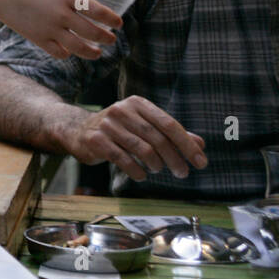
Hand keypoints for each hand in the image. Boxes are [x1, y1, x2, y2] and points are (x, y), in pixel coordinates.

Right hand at [0, 0, 122, 59]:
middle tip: (111, 39)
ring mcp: (50, 29)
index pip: (98, 11)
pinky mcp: (39, 39)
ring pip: (79, 48)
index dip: (112, 19)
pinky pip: (59, 52)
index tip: (118, 23)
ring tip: (98, 53)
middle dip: (106, 38)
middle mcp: (61, 14)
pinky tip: (70, 51)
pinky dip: (67, 54)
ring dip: (92, 52)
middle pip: (93, 32)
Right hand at [65, 96, 207, 181]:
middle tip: (183, 173)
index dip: (187, 145)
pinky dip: (137, 171)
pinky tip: (141, 175)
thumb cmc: (118, 129)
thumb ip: (171, 134)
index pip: (169, 124)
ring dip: (156, 165)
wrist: (77, 130)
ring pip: (142, 149)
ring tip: (159, 170)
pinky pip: (123, 159)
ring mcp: (107, 124)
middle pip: (157, 138)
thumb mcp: (144, 126)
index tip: (201, 162)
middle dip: (175, 159)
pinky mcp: (95, 140)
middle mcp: (122, 110)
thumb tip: (200, 145)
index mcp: (137, 103)